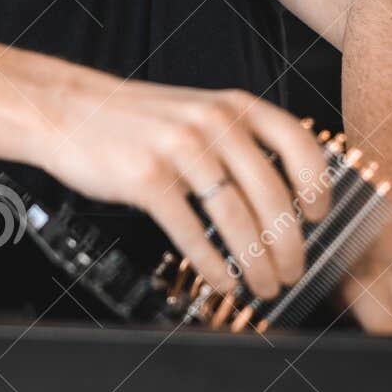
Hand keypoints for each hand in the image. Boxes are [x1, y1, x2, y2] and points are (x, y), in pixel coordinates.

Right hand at [42, 77, 330, 299]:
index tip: (319, 218)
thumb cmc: (140, 121)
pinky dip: (213, 265)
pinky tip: (222, 281)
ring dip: (256, 263)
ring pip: (236, 219)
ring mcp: (180, 150)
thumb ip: (240, 141)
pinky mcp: (147, 179)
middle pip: (270, 195)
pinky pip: (192, 233)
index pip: (299, 144)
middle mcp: (213, 123)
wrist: (71, 111)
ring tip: (264, 286)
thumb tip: (284, 197)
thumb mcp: (200, 112)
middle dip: (289, 245)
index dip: (318, 187)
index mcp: (234, 105)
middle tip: (293, 272)